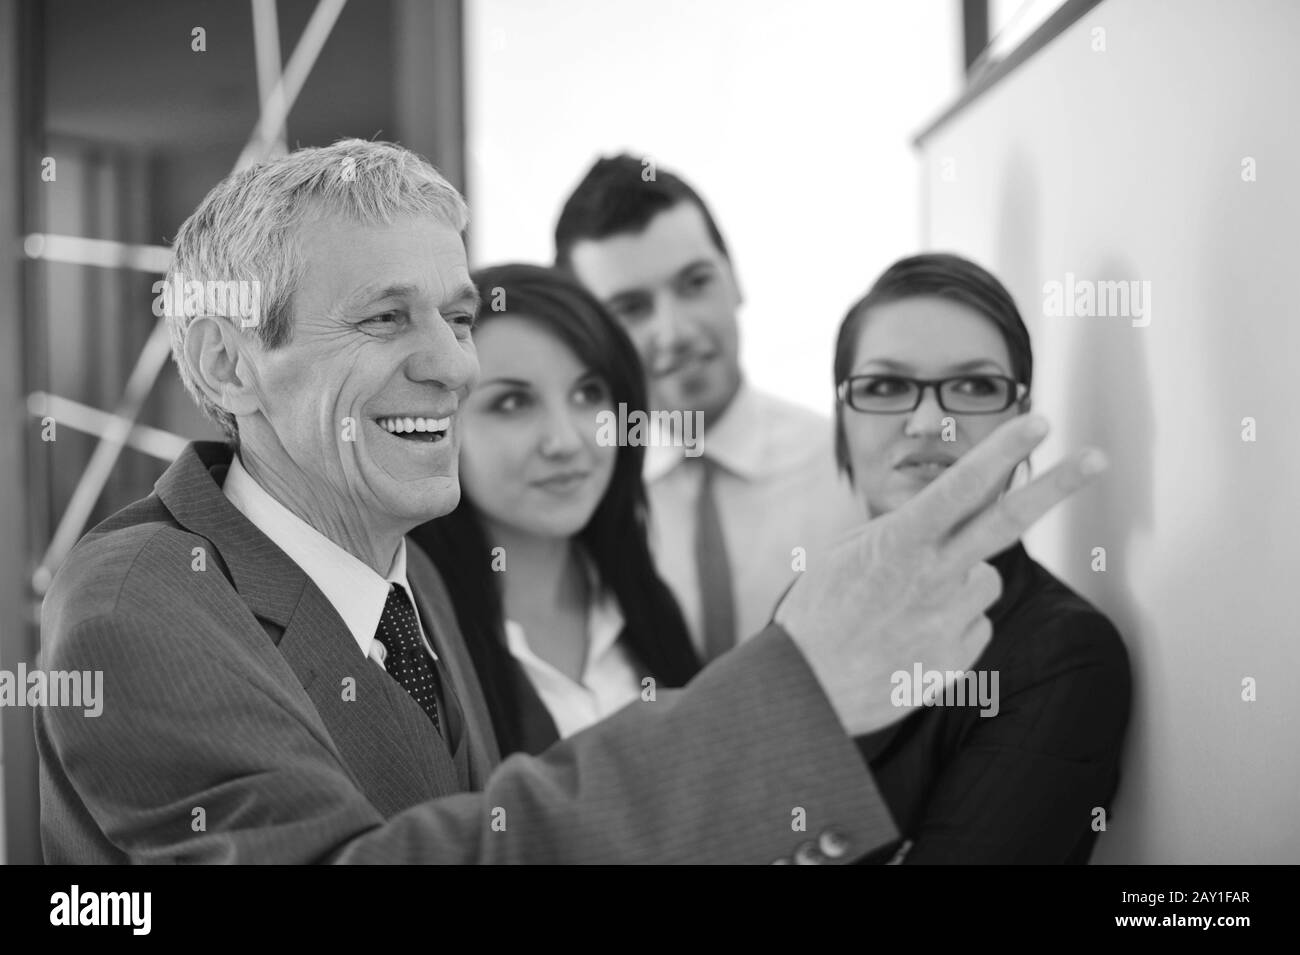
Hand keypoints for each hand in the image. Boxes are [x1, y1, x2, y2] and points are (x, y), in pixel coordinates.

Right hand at [775, 415, 1105, 735]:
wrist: (805, 690)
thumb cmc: (820, 612)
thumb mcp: (848, 553)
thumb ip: (902, 531)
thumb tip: (948, 520)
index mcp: (899, 541)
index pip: (961, 485)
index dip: (1003, 450)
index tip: (1038, 421)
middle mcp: (932, 576)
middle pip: (1008, 522)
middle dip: (1056, 485)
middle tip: (1098, 458)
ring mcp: (949, 619)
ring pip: (984, 580)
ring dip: (960, 582)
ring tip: (908, 606)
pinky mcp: (960, 659)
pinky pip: (975, 625)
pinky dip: (952, 626)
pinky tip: (911, 638)